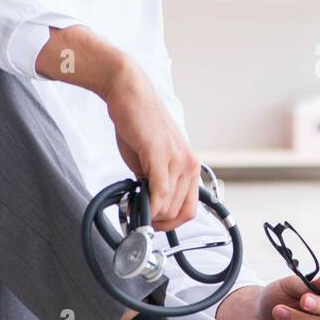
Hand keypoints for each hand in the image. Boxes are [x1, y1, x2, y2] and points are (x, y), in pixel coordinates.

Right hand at [102, 59, 198, 230]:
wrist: (129, 93)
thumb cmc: (138, 123)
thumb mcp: (152, 159)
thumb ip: (154, 181)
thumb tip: (148, 205)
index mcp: (189, 166)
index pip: (190, 209)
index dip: (171, 224)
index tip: (154, 226)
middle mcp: (189, 164)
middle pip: (180, 212)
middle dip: (158, 222)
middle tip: (138, 219)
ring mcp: (177, 159)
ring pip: (169, 206)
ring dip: (149, 214)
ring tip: (132, 209)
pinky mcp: (160, 154)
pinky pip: (160, 192)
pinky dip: (150, 206)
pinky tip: (138, 208)